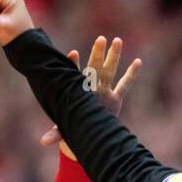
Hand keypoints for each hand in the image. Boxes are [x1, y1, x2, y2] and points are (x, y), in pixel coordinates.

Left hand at [44, 36, 142, 160]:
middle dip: (97, 54)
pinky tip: (138, 61)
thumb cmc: (72, 127)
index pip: (74, 75)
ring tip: (117, 40)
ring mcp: (104, 91)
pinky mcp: (115, 98)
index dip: (73, 64)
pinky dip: (131, 74)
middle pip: (94, 67)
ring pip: (110, 71)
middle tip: (101, 39)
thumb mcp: (64, 129)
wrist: (87, 132)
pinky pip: (125, 85)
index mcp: (77, 92)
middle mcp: (91, 88)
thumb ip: (55, 133)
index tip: (73, 54)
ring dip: (114, 56)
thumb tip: (43, 142)